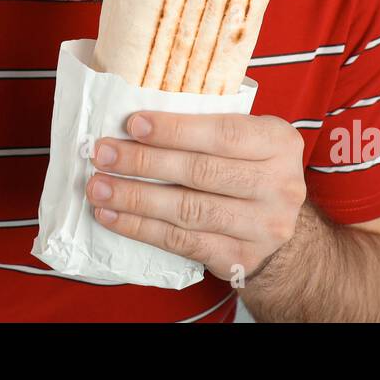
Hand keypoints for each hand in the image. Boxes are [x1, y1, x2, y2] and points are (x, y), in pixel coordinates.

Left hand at [86, 111, 307, 282]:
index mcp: (279, 143)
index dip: (175, 129)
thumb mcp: (250, 137)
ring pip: (187, 210)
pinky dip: (141, 229)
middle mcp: (278, 186)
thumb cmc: (251, 170)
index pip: (223, 134)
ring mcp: (262, 227)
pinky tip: (112, 217)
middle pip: (200, 172)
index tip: (133, 124)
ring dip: (134, 199)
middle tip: (103, 154)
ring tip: (98, 188)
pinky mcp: (239, 259)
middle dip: (144, 162)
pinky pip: (181, 242)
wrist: (281, 230)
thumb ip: (209, 125)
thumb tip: (140, 119)